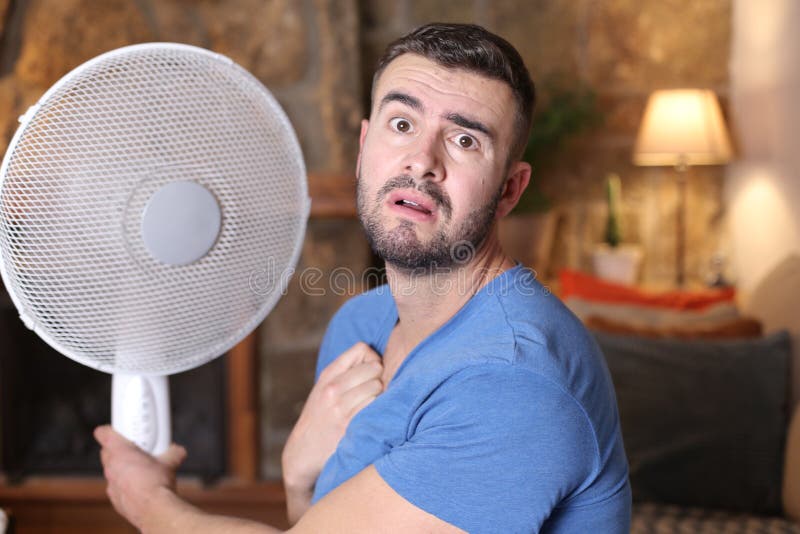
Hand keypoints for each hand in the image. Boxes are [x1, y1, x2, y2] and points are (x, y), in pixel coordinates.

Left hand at [95, 425, 186, 529]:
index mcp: (120, 452)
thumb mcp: (170, 461)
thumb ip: (172, 452)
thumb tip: (177, 450)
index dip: (108, 431)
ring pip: (112, 472)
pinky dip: (125, 486)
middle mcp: (111, 468)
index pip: (103, 434)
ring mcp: (111, 485)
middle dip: (119, 450)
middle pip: (107, 453)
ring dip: (122, 469)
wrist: (154, 510)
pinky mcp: (116, 500)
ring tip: (141, 470)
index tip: (114, 430)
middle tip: (135, 450)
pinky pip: (117, 488)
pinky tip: (141, 487)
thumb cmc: (156, 484)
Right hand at [282, 342, 382, 492]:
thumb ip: (344, 373)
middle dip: (379, 377)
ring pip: (377, 386)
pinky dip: (378, 409)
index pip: (360, 349)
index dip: (372, 358)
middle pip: (374, 367)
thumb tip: (376, 359)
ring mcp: (340, 407)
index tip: (372, 372)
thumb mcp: (323, 389)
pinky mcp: (349, 425)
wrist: (303, 452)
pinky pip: (375, 406)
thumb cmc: (320, 417)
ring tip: (372, 405)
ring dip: (380, 395)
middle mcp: (332, 388)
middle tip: (375, 390)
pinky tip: (372, 416)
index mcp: (328, 375)